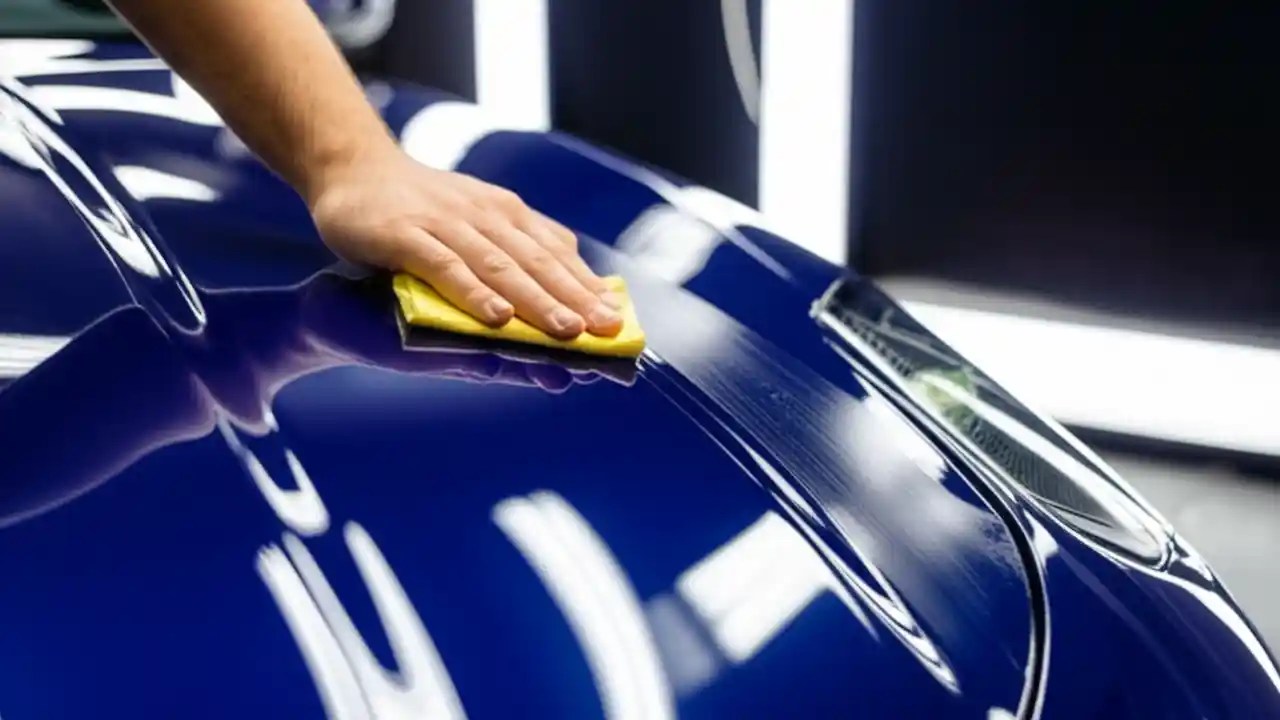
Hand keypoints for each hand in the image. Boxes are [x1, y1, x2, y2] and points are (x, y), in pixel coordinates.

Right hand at [307, 145, 622, 338]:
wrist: (352, 169)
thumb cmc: (421, 204)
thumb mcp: (480, 216)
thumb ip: (523, 241)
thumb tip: (579, 268)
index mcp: (506, 213)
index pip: (555, 254)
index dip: (587, 287)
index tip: (618, 319)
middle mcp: (483, 216)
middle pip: (536, 263)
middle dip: (574, 299)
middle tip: (605, 331)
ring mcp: (445, 225)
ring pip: (499, 267)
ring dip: (536, 300)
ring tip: (566, 331)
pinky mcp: (406, 236)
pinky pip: (446, 268)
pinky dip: (474, 293)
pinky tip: (497, 319)